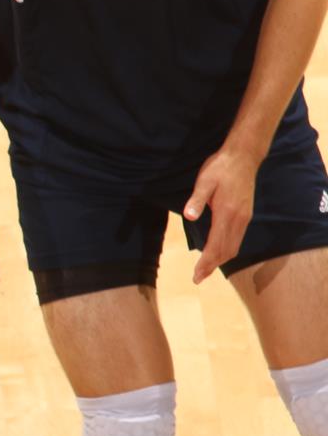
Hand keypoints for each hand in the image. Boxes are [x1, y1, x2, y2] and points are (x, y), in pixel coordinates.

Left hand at [184, 143, 259, 282]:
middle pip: (227, 251)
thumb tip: (189, 216)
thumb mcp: (204, 181)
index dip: (206, 263)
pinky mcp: (246, 214)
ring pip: (234, 246)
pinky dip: (227, 250)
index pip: (215, 245)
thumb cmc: (220, 168)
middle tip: (197, 278)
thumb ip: (196, 199)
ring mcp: (244, 217)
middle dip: (212, 266)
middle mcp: (239, 219)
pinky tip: (218, 252)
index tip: (196, 276)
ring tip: (206, 269)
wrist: (244, 156)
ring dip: (220, 260)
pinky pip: (238, 239)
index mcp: (227, 213)